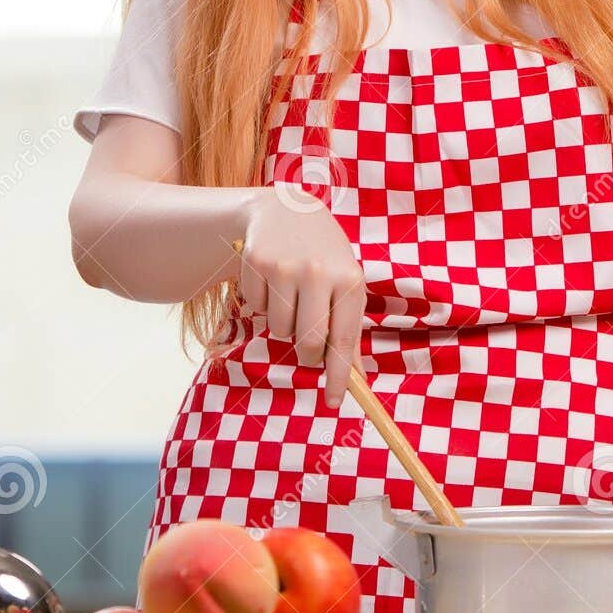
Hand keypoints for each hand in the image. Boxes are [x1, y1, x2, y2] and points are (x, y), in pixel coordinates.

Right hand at [236, 187, 365, 409]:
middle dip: (308, 354)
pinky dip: (264, 304)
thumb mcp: (346, 283)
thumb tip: (355, 378)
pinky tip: (274, 280)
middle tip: (308, 344)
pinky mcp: (257, 263)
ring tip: (293, 296)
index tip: (333, 402)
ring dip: (284, 324)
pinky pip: (257, 309)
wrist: (288, 210)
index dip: (338, 376)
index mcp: (349, 279)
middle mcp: (318, 273)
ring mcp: (285, 267)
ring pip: (279, 329)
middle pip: (309, 342)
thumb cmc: (325, 256)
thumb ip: (349, 329)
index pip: (344, 340)